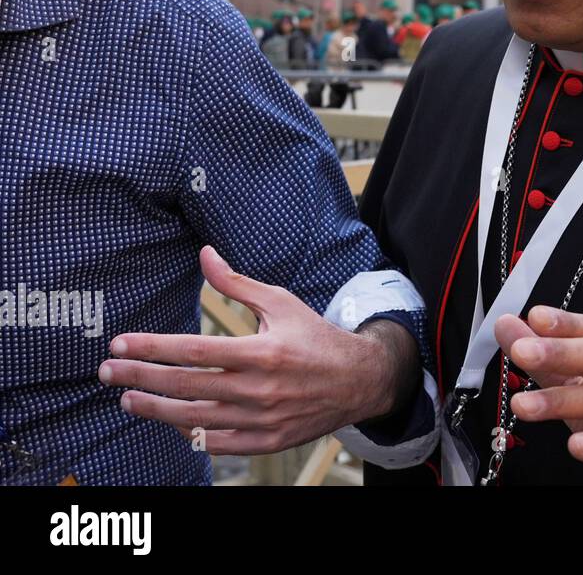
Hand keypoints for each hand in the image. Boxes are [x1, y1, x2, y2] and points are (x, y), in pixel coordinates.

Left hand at [100, 246, 414, 454]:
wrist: (359, 381)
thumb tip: (204, 254)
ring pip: (194, 419)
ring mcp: (262, 419)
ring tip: (127, 399)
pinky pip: (217, 443)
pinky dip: (189, 433)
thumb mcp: (282, 302)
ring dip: (154, 409)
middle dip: (139, 377)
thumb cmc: (316, 338)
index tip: (121, 342)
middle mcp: (260, 389)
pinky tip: (170, 421)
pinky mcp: (267, 441)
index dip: (153, 347)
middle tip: (108, 371)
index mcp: (263, 352)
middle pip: (185, 386)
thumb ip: (237, 283)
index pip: (194, 351)